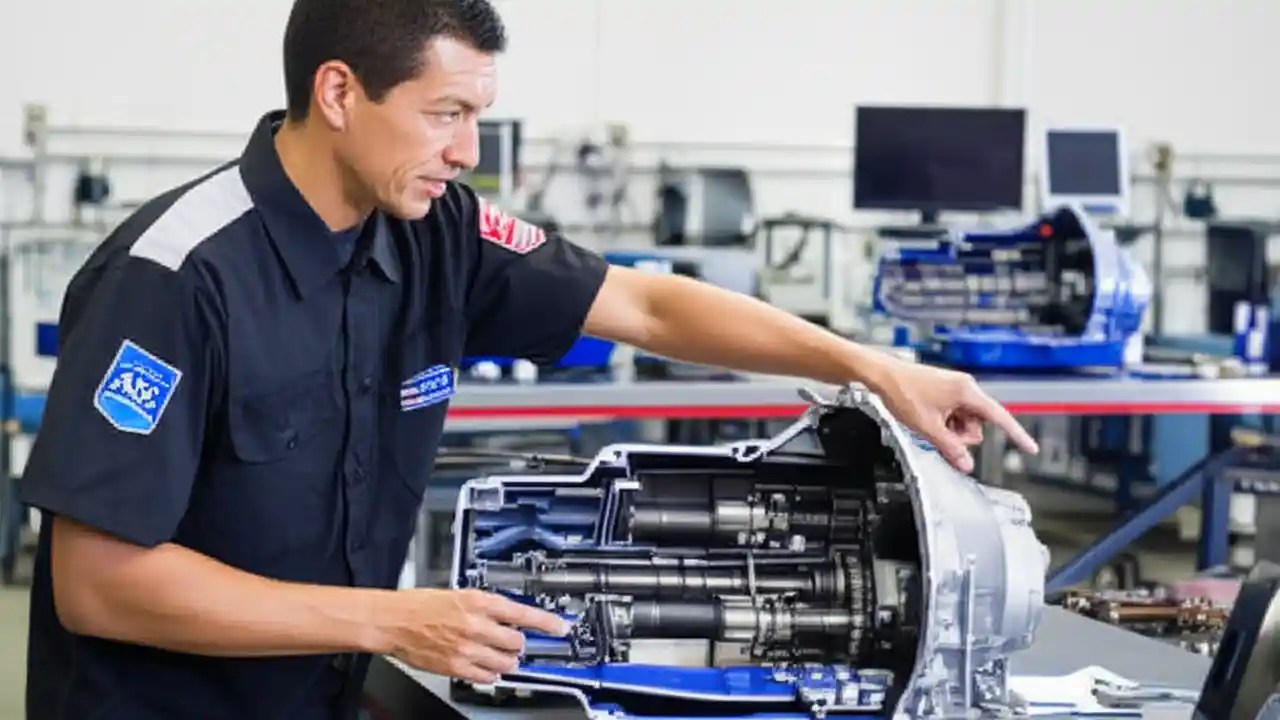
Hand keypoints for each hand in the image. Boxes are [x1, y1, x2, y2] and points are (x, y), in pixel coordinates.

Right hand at [380, 588, 569, 683]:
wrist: (393, 621)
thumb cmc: (420, 605)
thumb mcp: (458, 594)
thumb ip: (485, 606)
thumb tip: (508, 615)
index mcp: (478, 601)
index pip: (522, 613)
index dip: (546, 622)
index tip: (560, 627)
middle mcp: (476, 625)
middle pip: (517, 641)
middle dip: (519, 643)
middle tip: (513, 641)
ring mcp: (467, 648)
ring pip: (506, 662)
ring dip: (508, 660)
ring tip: (499, 656)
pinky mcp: (456, 667)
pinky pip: (487, 677)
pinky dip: (491, 674)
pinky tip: (485, 666)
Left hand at [872, 359, 1037, 473]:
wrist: (881, 375)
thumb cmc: (902, 392)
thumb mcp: (927, 427)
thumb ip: (950, 448)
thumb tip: (965, 464)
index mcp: (967, 392)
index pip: (1000, 417)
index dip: (1016, 435)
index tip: (1030, 449)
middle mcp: (965, 388)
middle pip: (977, 425)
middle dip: (962, 436)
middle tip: (939, 434)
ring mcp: (954, 390)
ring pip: (964, 423)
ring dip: (950, 431)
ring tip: (929, 425)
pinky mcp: (944, 393)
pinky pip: (953, 416)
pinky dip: (943, 424)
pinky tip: (927, 420)